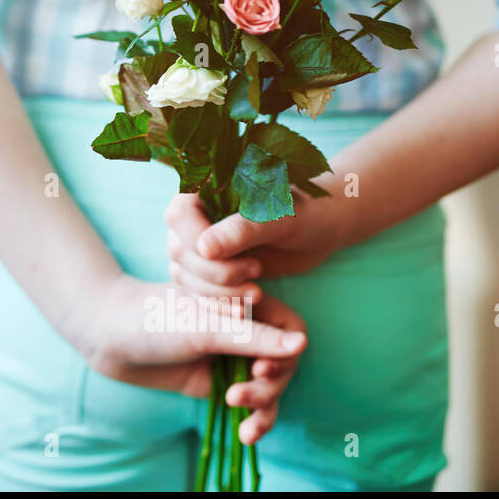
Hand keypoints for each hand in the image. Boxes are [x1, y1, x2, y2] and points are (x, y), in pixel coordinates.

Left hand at [76, 276, 306, 443]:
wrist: (109, 337)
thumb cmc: (152, 318)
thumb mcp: (203, 327)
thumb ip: (253, 337)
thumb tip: (303, 344)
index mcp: (246, 302)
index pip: (291, 327)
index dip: (285, 350)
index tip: (261, 366)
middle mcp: (244, 328)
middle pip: (284, 362)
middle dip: (270, 382)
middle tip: (242, 391)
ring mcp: (232, 357)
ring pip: (270, 387)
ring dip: (261, 403)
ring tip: (236, 408)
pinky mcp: (218, 382)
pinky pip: (250, 403)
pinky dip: (254, 418)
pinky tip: (246, 434)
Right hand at [164, 190, 349, 296]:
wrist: (320, 228)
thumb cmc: (304, 212)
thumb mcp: (278, 218)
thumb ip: (243, 230)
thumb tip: (205, 249)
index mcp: (204, 189)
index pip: (179, 217)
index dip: (199, 242)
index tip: (239, 258)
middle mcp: (194, 216)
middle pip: (178, 251)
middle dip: (216, 273)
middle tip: (257, 273)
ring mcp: (197, 243)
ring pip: (184, 275)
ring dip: (218, 293)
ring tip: (257, 294)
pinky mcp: (208, 268)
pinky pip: (197, 292)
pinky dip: (219, 305)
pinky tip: (245, 310)